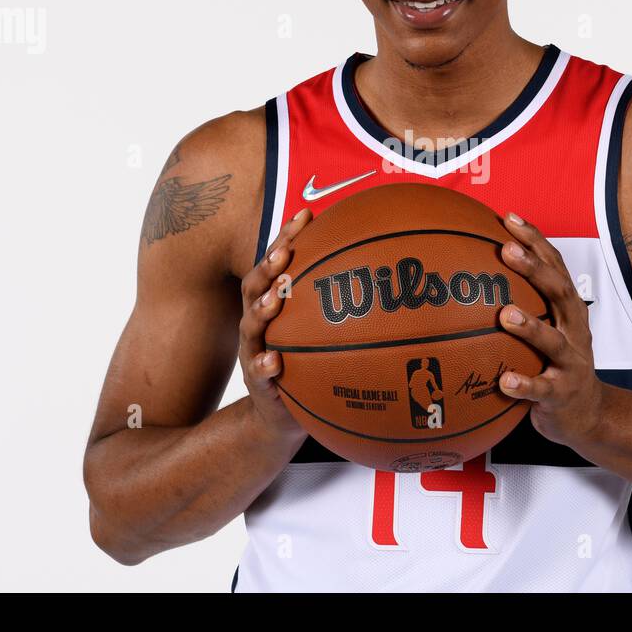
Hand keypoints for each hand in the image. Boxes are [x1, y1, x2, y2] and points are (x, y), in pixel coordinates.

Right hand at [238, 207, 312, 449]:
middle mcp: (258, 323)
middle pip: (254, 286)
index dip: (287, 237)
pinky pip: (258, 372)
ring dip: (260, 309)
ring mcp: (253, 351)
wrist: (277, 416)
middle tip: (284, 254)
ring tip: (274, 298)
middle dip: (267, 267)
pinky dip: (264, 364)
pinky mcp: (258, 383)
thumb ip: (336, 304)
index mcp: (273, 303)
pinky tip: (274, 360)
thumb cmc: (302, 365)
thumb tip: (381, 270)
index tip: (306, 215)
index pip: (276, 263)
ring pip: (250, 325)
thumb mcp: (316, 332)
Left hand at [496, 211, 606, 449]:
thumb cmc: (555, 365)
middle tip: (507, 251)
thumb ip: (519, 303)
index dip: (536, 241)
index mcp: (568, 311)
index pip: (556, 267)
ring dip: (530, 326)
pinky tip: (503, 381)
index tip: (508, 219)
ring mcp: (571, 364)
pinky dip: (524, 384)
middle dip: (535, 269)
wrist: (587, 415)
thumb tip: (469, 275)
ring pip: (554, 341)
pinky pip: (542, 389)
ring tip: (505, 314)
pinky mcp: (562, 395)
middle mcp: (574, 331)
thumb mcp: (546, 329)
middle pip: (560, 293)